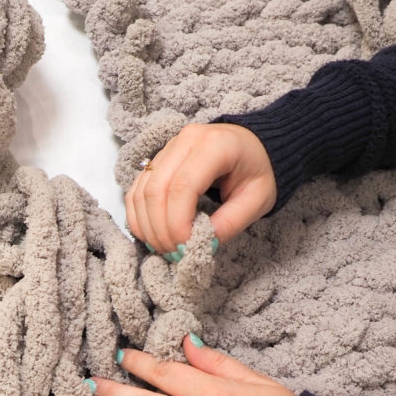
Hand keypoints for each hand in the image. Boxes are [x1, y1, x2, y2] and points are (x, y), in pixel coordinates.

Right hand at [125, 123, 276, 254]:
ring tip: (164, 247)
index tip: (185, 247)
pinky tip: (152, 234)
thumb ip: (230, 223)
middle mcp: (185, 141)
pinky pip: (136, 191)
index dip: (178, 222)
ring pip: (141, 192)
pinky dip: (139, 217)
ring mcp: (167, 149)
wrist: (254, 146)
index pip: (182, 186)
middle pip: (156, 190)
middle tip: (173, 253)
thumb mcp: (257, 199)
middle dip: (160, 228)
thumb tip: (201, 245)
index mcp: (214, 146)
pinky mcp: (156, 162)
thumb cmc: (259, 170)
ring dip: (147, 226)